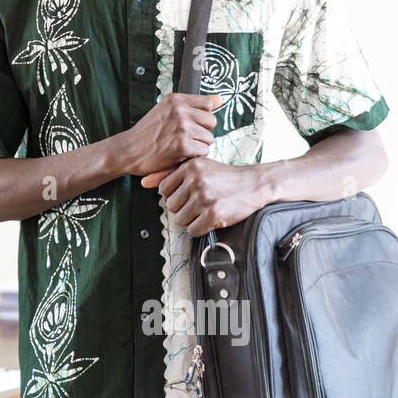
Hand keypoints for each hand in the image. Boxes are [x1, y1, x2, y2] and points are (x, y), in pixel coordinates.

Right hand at [118, 93, 222, 176]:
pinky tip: (178, 155)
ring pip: (209, 139)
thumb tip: (221, 99)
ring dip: (198, 146)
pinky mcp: (183, 146)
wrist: (127, 151)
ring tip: (179, 146)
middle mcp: (180, 111)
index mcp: (176, 100)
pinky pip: (203, 152)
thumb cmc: (147, 133)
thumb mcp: (166, 110)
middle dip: (201, 132)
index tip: (190, 124)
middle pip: (211, 122)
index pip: (208, 104)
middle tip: (183, 138)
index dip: (201, 118)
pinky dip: (193, 156)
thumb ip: (193, 104)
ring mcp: (182, 128)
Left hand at [141, 157, 266, 236]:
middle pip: (171, 206)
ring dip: (190, 220)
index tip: (187, 195)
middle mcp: (196, 181)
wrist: (254, 184)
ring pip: (180, 220)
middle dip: (182, 209)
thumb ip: (169, 173)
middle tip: (197, 205)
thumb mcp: (198, 167)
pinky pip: (193, 230)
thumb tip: (143, 182)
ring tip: (203, 211)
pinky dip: (199, 229)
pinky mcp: (214, 215)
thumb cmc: (224, 176)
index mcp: (190, 167)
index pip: (164, 189)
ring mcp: (205, 198)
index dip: (174, 195)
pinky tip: (209, 219)